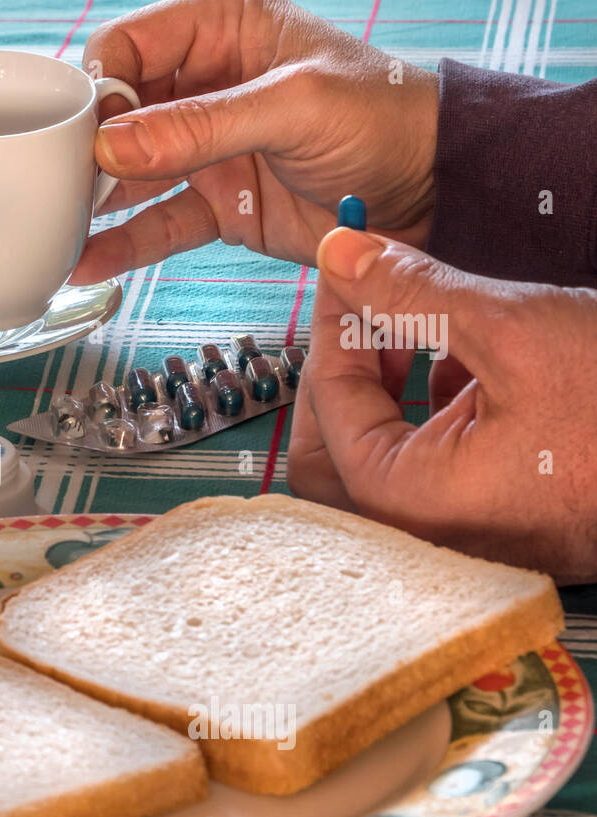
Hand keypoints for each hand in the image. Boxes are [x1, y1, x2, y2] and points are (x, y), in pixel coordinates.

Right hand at [70, 0, 437, 284]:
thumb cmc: (383, 115)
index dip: (99, 88)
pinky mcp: (218, 206)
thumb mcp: (292, 105)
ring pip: (129, 176)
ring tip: (52, 232)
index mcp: (222, 33)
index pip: (130, 48)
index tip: (83, 131)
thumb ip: (200, 125)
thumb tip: (113, 146)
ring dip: (92, 204)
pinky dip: (123, 247)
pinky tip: (86, 265)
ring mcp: (206, 152)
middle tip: (55, 188)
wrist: (434, 188)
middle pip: (117, 116)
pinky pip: (158, 225)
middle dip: (82, 152)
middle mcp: (204, 90)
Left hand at [287, 227, 596, 584]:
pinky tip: (467, 369)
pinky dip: (431, 415)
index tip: (348, 274)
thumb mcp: (515, 329)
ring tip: (421, 331)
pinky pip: (433, 472)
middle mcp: (425, 533)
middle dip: (341, 374)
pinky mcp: (500, 523)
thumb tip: (343, 252)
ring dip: (387, 390)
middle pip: (330, 455)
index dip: (333, 327)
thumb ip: (412, 292)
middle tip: (367, 311)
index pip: (330, 406)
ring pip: (381, 461)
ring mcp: (463, 534)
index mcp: (411, 497)